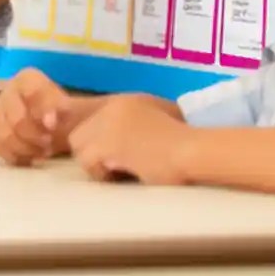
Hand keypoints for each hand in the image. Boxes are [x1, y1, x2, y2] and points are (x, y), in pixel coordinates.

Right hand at [0, 68, 74, 165]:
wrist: (56, 124)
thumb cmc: (64, 112)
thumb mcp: (72, 107)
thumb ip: (68, 109)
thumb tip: (63, 113)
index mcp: (27, 80)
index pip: (32, 91)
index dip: (43, 108)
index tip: (53, 125)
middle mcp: (8, 94)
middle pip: (16, 118)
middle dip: (35, 135)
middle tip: (50, 143)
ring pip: (5, 136)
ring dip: (27, 148)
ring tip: (44, 152)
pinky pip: (0, 148)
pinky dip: (18, 156)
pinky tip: (33, 157)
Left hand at [68, 94, 195, 184]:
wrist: (195, 151)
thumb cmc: (185, 144)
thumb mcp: (156, 123)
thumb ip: (132, 126)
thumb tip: (111, 146)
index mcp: (125, 102)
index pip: (88, 117)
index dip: (92, 139)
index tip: (104, 152)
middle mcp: (113, 107)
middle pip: (79, 134)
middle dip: (91, 153)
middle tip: (115, 166)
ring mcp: (110, 123)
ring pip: (79, 147)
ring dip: (96, 165)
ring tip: (121, 171)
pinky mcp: (109, 142)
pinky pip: (88, 161)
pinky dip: (102, 173)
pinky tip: (125, 173)